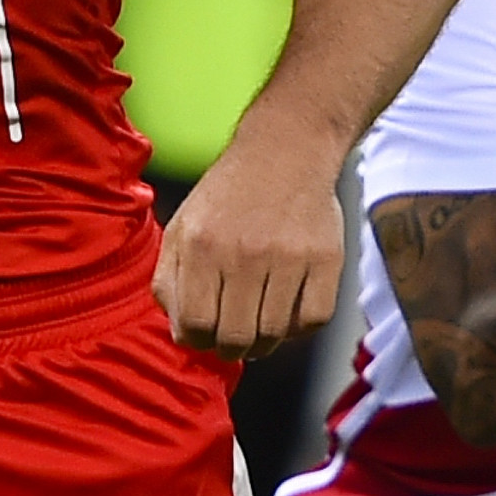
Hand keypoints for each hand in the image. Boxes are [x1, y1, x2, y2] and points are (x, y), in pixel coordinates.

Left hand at [152, 137, 345, 359]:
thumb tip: (179, 331)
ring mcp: (288, 255)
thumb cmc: (230, 193)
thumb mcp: (183, 223)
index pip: (194, 326)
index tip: (206, 332)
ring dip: (264, 339)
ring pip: (273, 335)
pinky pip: (312, 321)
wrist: (287, 149)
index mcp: (202, 243)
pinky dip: (299, 325)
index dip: (198, 339)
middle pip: (235, 339)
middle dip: (230, 346)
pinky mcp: (325, 258)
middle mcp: (244, 251)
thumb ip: (170, 278)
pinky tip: (289, 304)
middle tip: (235, 333)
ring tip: (260, 319)